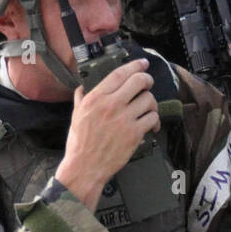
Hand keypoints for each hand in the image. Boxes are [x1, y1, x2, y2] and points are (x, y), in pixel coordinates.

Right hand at [55, 58, 159, 210]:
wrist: (84, 168)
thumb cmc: (79, 144)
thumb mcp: (75, 116)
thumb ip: (80, 98)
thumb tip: (83, 87)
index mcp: (95, 98)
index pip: (119, 74)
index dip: (134, 65)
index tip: (142, 63)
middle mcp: (111, 105)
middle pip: (139, 81)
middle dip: (147, 80)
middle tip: (147, 84)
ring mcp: (124, 119)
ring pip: (148, 99)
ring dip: (151, 102)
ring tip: (148, 108)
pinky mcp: (134, 134)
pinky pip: (152, 118)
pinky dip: (155, 120)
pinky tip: (152, 124)